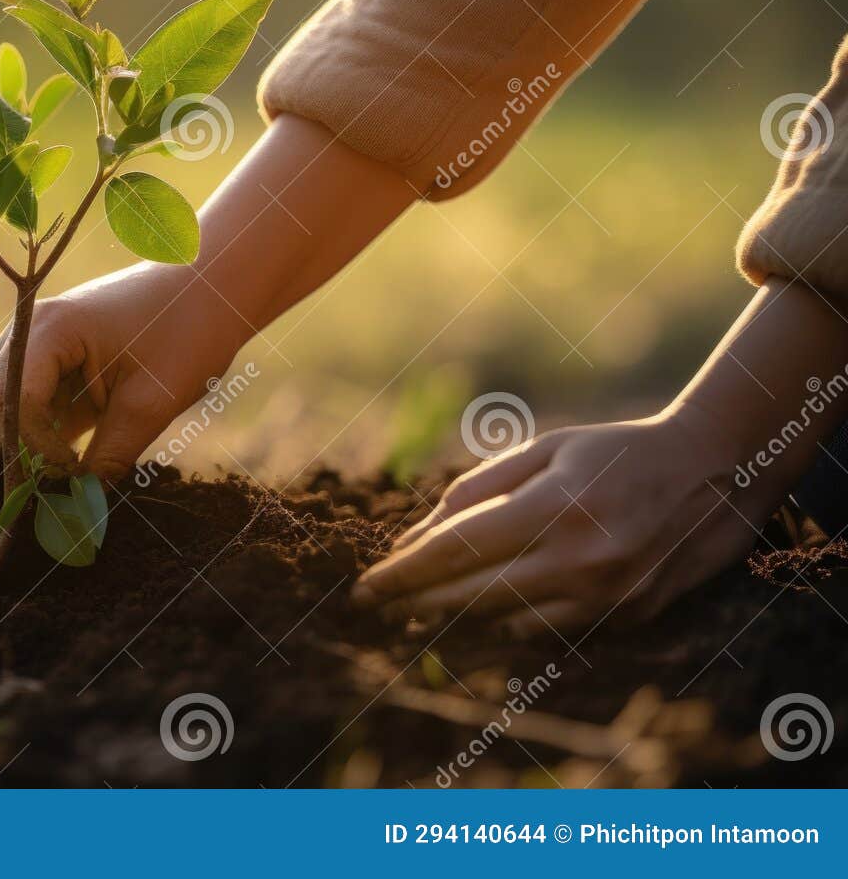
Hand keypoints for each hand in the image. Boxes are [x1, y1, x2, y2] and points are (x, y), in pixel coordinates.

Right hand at [0, 262, 247, 546]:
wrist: (213, 282)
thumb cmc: (188, 327)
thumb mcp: (154, 398)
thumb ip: (111, 456)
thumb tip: (78, 514)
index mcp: (46, 329)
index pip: (11, 402)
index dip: (30, 453)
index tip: (63, 483)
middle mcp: (26, 337)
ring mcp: (33, 352)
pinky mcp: (52, 371)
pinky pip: (17, 418)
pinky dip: (11, 456)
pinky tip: (8, 498)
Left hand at [353, 408, 781, 635]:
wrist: (716, 472)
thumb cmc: (616, 452)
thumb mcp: (546, 449)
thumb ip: (480, 488)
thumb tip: (420, 536)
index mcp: (556, 508)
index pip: (458, 550)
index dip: (404, 572)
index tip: (365, 585)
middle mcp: (581, 560)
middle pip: (473, 596)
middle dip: (417, 601)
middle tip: (377, 604)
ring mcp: (607, 597)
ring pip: (506, 623)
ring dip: (455, 620)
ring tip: (415, 611)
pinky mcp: (627, 619)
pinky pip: (547, 633)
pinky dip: (506, 626)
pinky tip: (478, 617)